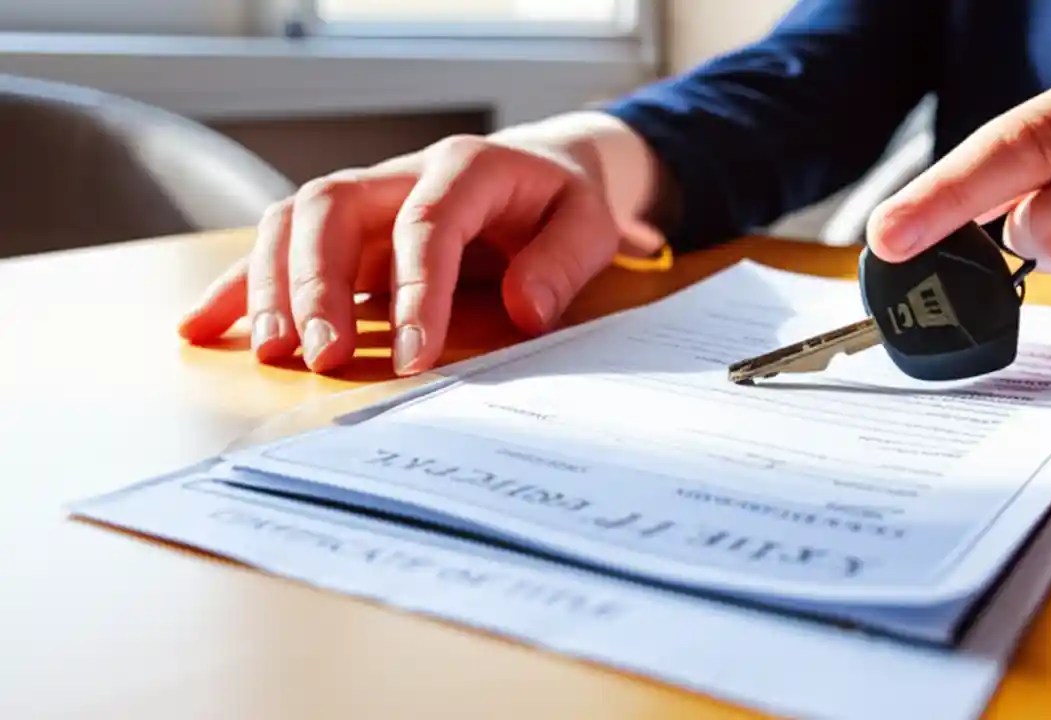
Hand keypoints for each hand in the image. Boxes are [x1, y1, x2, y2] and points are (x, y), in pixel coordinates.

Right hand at [178, 123, 632, 375]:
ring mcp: (364, 202)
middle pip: (333, 208)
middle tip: (325, 357)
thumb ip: (562, 264)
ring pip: (292, 221)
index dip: (416, 290)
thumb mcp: (587, 226)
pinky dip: (239, 286)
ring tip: (274, 354)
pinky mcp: (343, 233)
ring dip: (272, 286)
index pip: (427, 223)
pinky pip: (277, 246)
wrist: (539, 172)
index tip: (414, 359)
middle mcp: (401, 175)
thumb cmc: (558, 204)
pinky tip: (203, 327)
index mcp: (466, 167)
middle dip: (319, 283)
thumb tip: (525, 310)